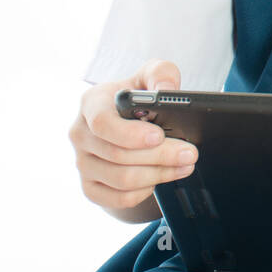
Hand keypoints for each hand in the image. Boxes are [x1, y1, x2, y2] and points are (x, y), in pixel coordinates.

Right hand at [69, 60, 197, 210]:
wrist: (128, 126)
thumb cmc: (139, 97)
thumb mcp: (151, 76)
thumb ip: (160, 73)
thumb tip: (166, 88)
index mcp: (91, 103)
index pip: (102, 123)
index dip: (131, 134)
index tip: (159, 136)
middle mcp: (81, 134)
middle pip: (118, 155)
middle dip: (161, 155)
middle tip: (190, 153)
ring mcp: (82, 163)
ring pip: (122, 179)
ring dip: (160, 173)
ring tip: (186, 164)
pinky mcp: (90, 187)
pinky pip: (119, 198)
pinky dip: (145, 191)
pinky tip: (160, 177)